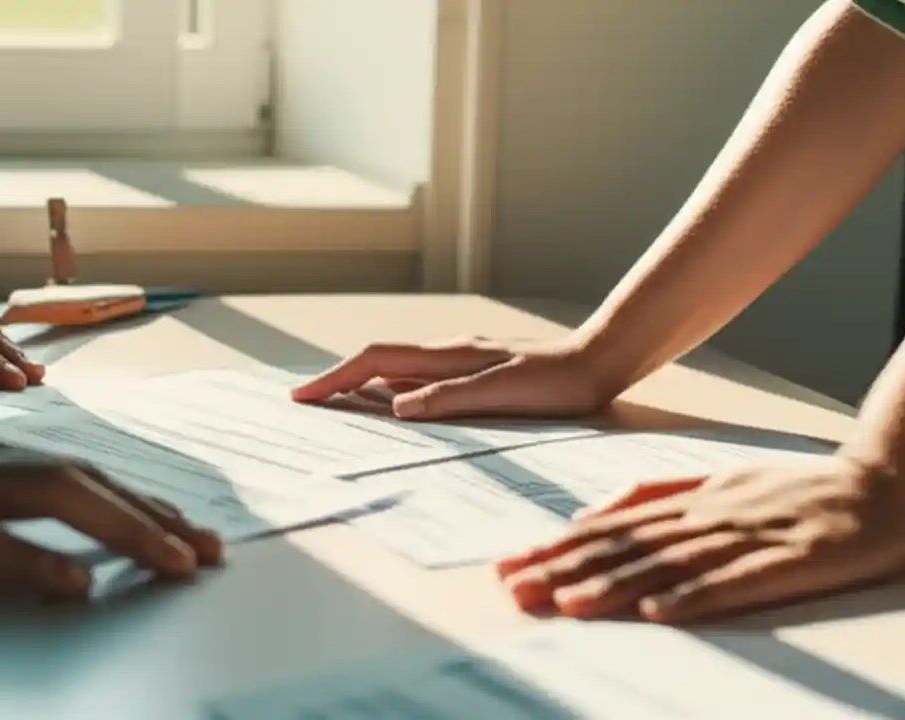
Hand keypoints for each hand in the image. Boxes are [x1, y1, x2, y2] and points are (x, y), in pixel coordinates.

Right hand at [0, 422, 221, 598]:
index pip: (75, 465)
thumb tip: (44, 545)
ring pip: (51, 493)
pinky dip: (35, 561)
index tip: (187, 526)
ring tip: (177, 562)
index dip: (137, 497)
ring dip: (124, 528)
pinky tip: (77, 585)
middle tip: (209, 548)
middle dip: (154, 513)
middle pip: (81, 475)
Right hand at [291, 336, 605, 420]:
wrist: (602, 360)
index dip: (335, 378)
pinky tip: (394, 407)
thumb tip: (397, 406)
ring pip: (397, 369)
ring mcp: (462, 361)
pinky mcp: (477, 372)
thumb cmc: (559, 383)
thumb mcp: (505, 392)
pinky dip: (392, 390)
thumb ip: (451, 397)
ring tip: (335, 406)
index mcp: (448, 356)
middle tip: (305, 403)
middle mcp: (449, 354)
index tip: (301, 397)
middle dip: (338, 380)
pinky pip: (419, 379)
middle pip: (377, 361)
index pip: (375, 361)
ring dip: (361, 384)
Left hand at [495, 456, 904, 623]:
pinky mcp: (787, 562)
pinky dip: (693, 597)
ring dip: (614, 586)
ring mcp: (745, 538)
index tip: (507, 566)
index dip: (554, 548)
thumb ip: (654, 494)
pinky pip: (734, 583)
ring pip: (667, 564)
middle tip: (515, 589)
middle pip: (624, 547)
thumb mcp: (716, 481)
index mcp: (687, 501)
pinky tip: (658, 613)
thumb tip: (588, 514)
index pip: (606, 529)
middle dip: (565, 569)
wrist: (880, 485)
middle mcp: (705, 517)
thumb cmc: (792, 491)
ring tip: (568, 604)